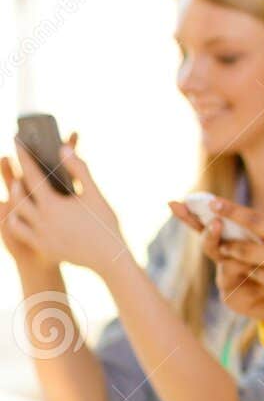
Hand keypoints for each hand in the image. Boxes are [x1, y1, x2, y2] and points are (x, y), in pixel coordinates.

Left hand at [2, 138, 129, 274]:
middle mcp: (41, 221)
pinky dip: (17, 219)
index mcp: (53, 205)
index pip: (32, 175)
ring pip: (15, 213)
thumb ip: (79, 170)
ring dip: (16, 199)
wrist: (109, 258)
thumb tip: (64, 148)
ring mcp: (40, 236)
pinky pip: (20, 231)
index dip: (23, 156)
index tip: (17, 141)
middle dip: (17, 177)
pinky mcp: (43, 247)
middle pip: (18, 194)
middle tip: (19, 166)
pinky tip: (24, 213)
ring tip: (20, 189)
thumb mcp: (95, 194)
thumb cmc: (105, 224)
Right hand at [169, 202, 263, 331]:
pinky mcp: (232, 298)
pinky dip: (244, 281)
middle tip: (216, 223)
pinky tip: (257, 278)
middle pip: (208, 244)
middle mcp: (225, 259)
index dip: (191, 214)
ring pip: (223, 265)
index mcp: (234, 242)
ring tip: (245, 253)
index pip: (211, 224)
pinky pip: (232, 288)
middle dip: (210, 233)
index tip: (173, 202)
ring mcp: (226, 279)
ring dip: (233, 257)